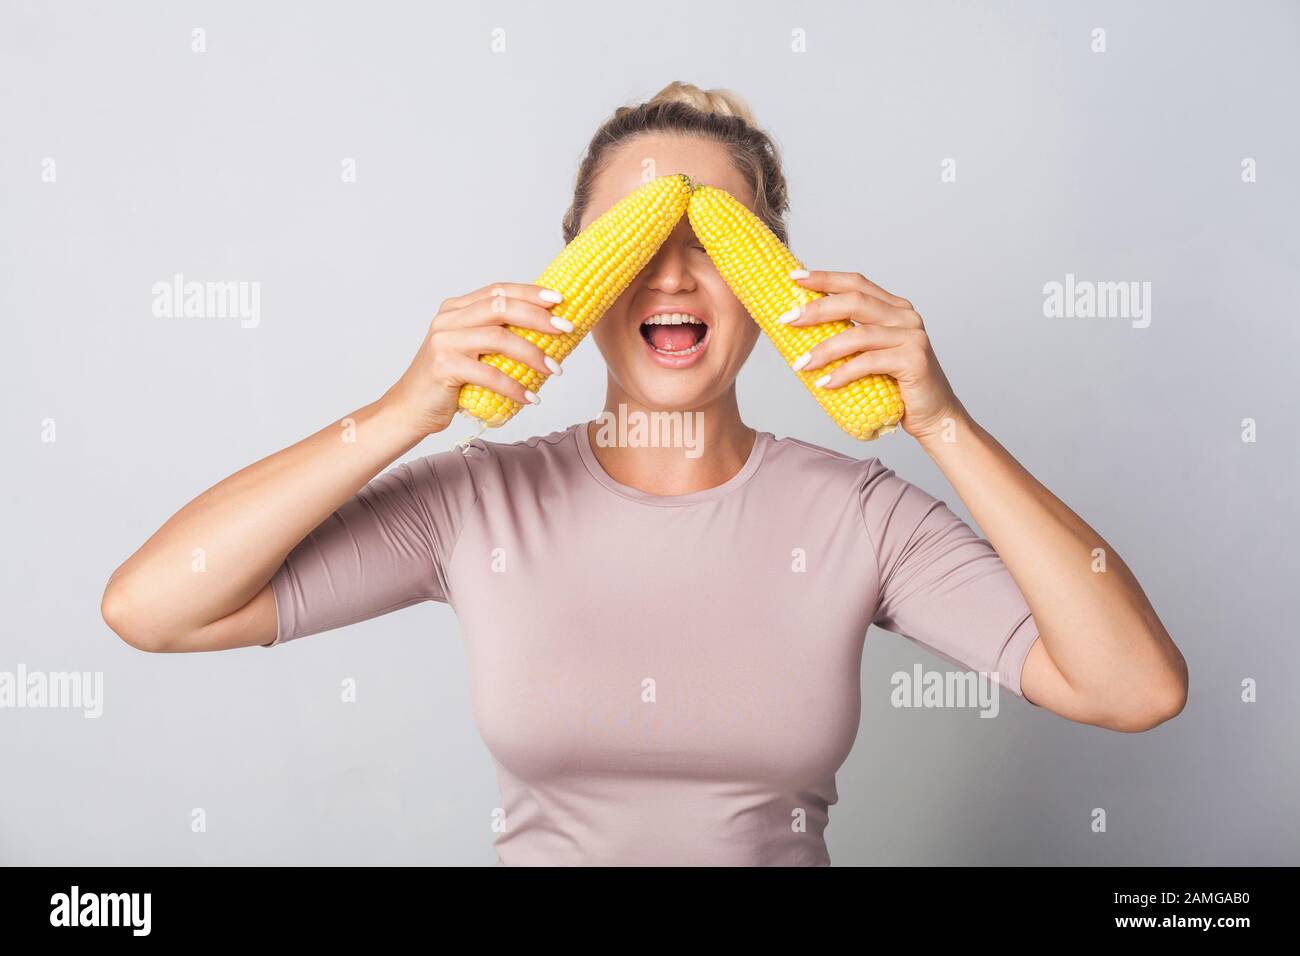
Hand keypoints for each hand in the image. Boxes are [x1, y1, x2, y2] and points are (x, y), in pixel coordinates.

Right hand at [380, 282, 569, 435]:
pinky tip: (531, 398)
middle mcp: (448, 319)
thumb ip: (497, 337)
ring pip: (498, 337)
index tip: (559, 300)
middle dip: (538, 317)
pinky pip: (489, 374)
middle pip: (500, 307)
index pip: (498, 291)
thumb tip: (548, 334)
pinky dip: (514, 387)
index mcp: (456, 309)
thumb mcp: (473, 352)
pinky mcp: (443, 366)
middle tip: (565, 330)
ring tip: (555, 369)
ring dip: (532, 353)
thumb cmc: (448, 383)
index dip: (530, 292)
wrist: (410, 410)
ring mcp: (443, 341)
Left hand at [785, 270, 963, 442]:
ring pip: (860, 334)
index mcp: (894, 308)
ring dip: (825, 349)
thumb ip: (847, 339)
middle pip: (855, 302)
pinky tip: (825, 384)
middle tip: (788, 319)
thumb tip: (799, 332)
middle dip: (817, 309)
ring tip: (800, 365)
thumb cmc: (895, 388)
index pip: (856, 284)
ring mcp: (912, 336)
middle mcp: (906, 316)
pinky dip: (843, 373)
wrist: (932, 416)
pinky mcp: (914, 359)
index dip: (825, 278)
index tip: (794, 277)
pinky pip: (870, 362)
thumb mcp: (867, 356)